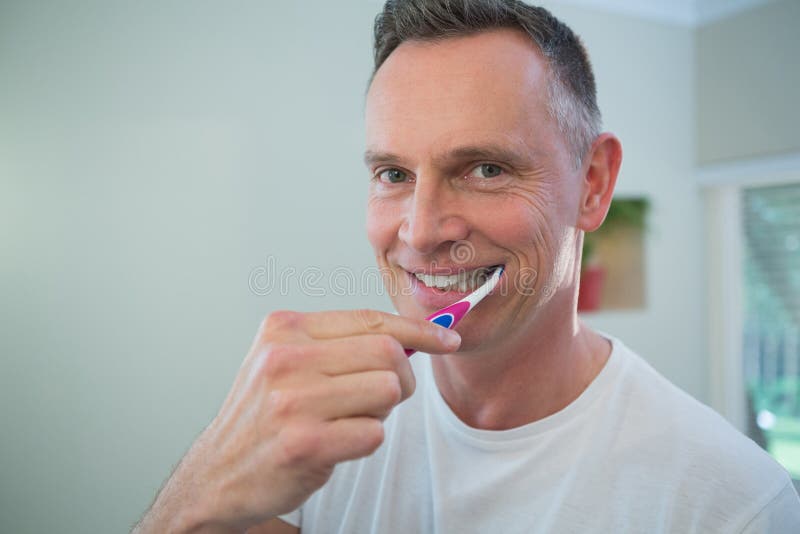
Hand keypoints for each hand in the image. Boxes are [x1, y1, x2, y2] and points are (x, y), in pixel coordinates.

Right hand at [134, 309, 460, 532]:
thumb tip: (413, 338)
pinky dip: (364, 441)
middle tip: (383, 397)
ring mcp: (292, 402)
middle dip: (402, 378)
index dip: (418, 329)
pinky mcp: (303, 444)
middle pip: (388, 352)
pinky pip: (374, 433)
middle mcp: (285, 359)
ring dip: (380, 411)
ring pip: (387, 390)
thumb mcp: (286, 363)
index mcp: (284, 329)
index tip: (447, 338)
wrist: (216, 474)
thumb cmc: (262, 418)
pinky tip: (334, 445)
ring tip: (347, 421)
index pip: (370, 319)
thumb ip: (340, 345)